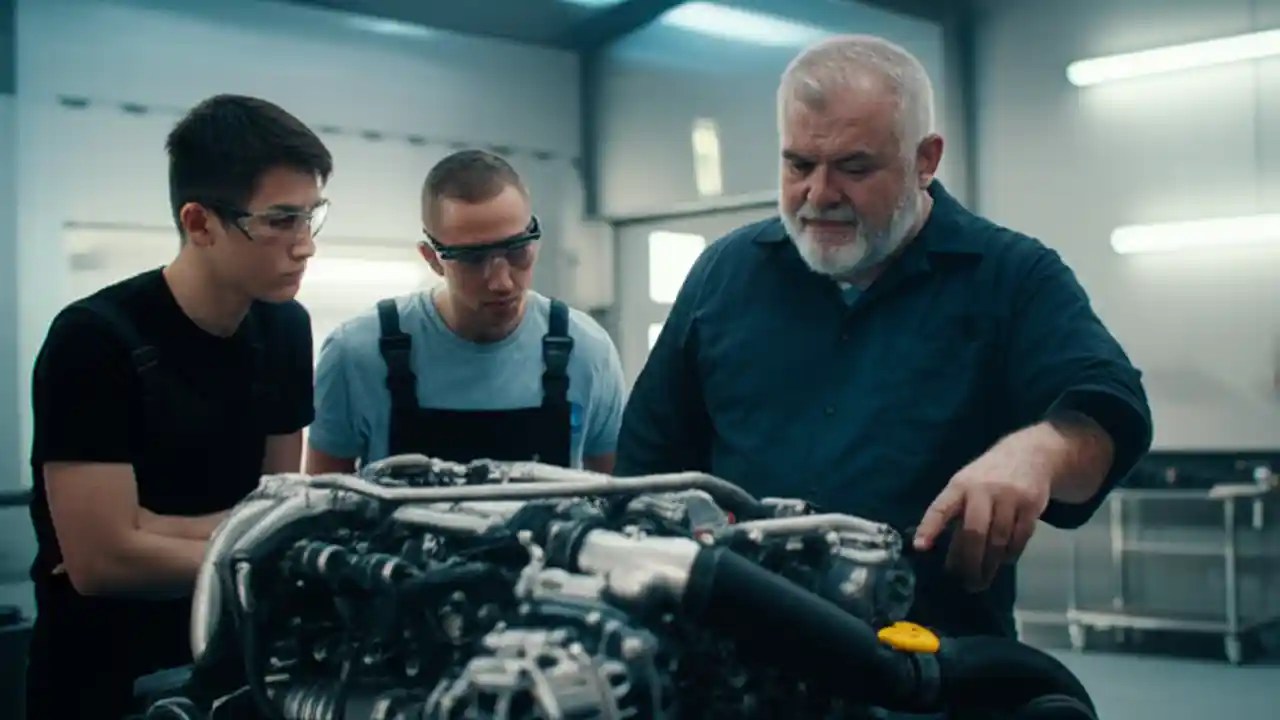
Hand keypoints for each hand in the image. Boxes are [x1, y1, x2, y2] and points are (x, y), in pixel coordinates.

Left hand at [913, 425, 1063, 590]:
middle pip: (973, 532)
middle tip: (965, 583)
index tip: (920, 547)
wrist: (1030, 454)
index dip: (930, 527)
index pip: (941, 508)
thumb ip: (955, 512)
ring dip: (989, 564)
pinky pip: (1020, 538)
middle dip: (968, 561)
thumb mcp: (966, 485)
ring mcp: (1009, 497)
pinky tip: (1003, 561)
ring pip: (997, 539)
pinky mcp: (1031, 505)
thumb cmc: (988, 477)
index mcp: (960, 485)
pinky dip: (1010, 554)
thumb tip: (941, 551)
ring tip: (981, 580)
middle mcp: (983, 490)